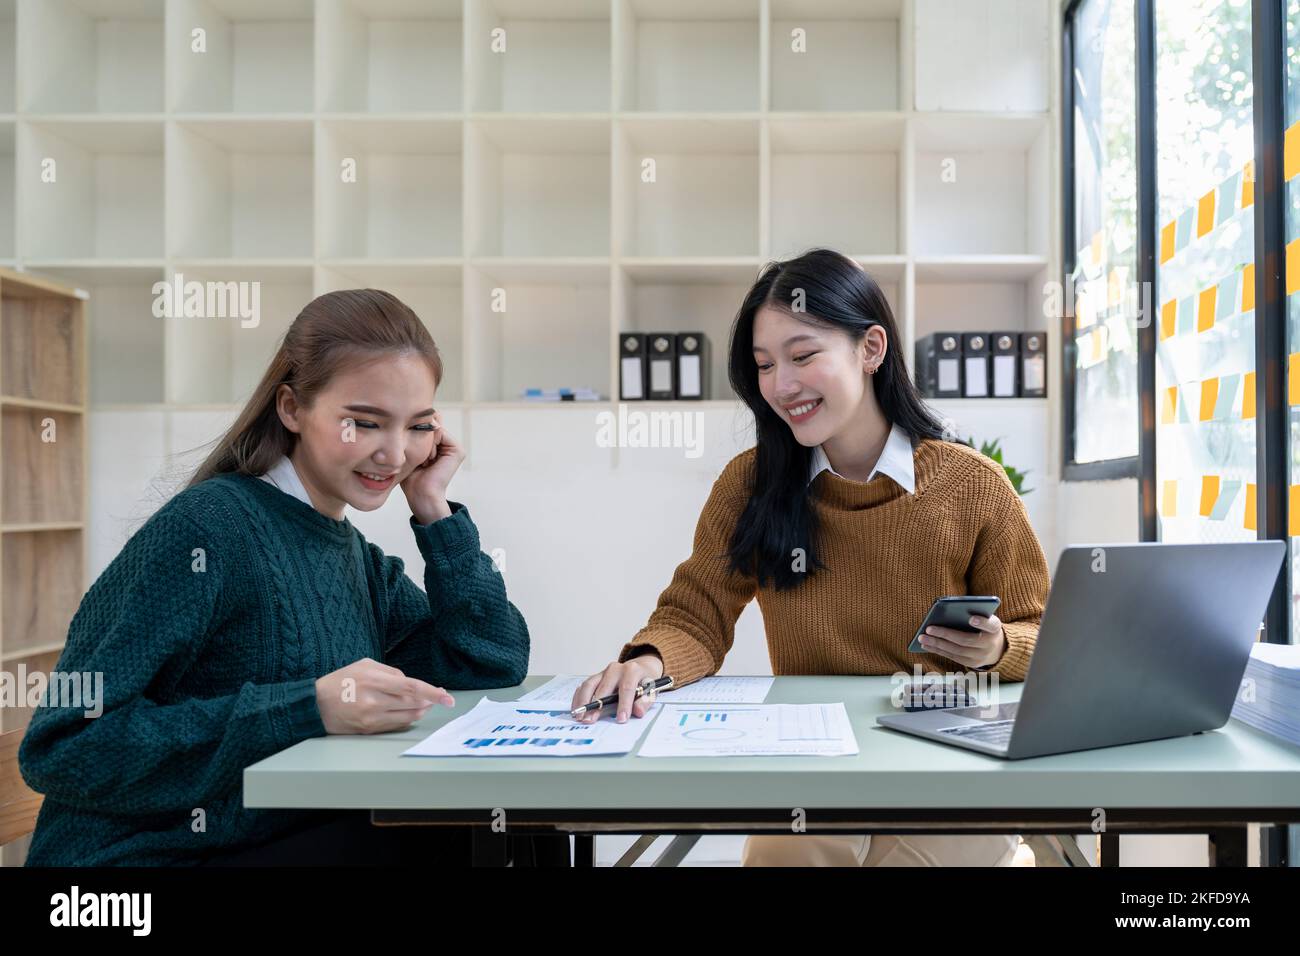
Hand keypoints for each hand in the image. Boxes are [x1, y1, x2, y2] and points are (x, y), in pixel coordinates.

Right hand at [315, 658, 454, 734]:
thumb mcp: (365, 665)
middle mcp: (374, 701)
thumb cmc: (340, 681)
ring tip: (425, 704)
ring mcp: (372, 718)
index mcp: (374, 681)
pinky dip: (407, 718)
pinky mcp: (369, 730)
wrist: (314, 705)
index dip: (433, 693)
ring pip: (408, 717)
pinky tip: (410, 712)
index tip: (448, 698)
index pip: (412, 688)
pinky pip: (396, 725)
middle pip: (413, 704)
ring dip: (421, 710)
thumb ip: (391, 672)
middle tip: (439, 696)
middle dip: (430, 701)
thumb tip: (411, 683)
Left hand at [400, 410, 464, 522]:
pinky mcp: (457, 450)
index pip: (425, 423)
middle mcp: (446, 443)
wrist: (420, 495)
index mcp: (436, 444)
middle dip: (419, 435)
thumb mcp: (408, 450)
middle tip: (418, 457)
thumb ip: (414, 432)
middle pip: (430, 423)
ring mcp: (453, 446)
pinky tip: (429, 460)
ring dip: (424, 441)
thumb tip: (417, 414)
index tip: (409, 450)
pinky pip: (440, 432)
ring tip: (423, 461)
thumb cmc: (410, 477)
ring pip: (434, 427)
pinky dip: (431, 444)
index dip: (413, 430)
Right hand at [571, 653, 663, 723]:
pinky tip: (576, 709)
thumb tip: (638, 711)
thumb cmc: (644, 681)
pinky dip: (578, 698)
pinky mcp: (596, 677)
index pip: (627, 688)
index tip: (621, 719)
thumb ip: (645, 701)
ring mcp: (603, 672)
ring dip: (583, 701)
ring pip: (589, 685)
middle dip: (597, 705)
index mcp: (632, 670)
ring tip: (579, 716)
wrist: (640, 667)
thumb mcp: (652, 690)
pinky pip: (584, 686)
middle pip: (604, 687)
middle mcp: (615, 669)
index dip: (624, 704)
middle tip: (590, 720)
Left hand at [917, 614, 1005, 669]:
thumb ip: (974, 613)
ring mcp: (980, 656)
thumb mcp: (986, 618)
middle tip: (929, 628)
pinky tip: (926, 645)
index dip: (981, 622)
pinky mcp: (971, 663)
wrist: (997, 648)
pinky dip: (938, 650)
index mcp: (995, 628)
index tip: (971, 618)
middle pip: (966, 640)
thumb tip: (949, 610)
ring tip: (922, 638)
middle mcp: (989, 644)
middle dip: (946, 634)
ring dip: (937, 644)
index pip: (991, 625)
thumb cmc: (985, 627)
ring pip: (956, 651)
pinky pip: (952, 657)